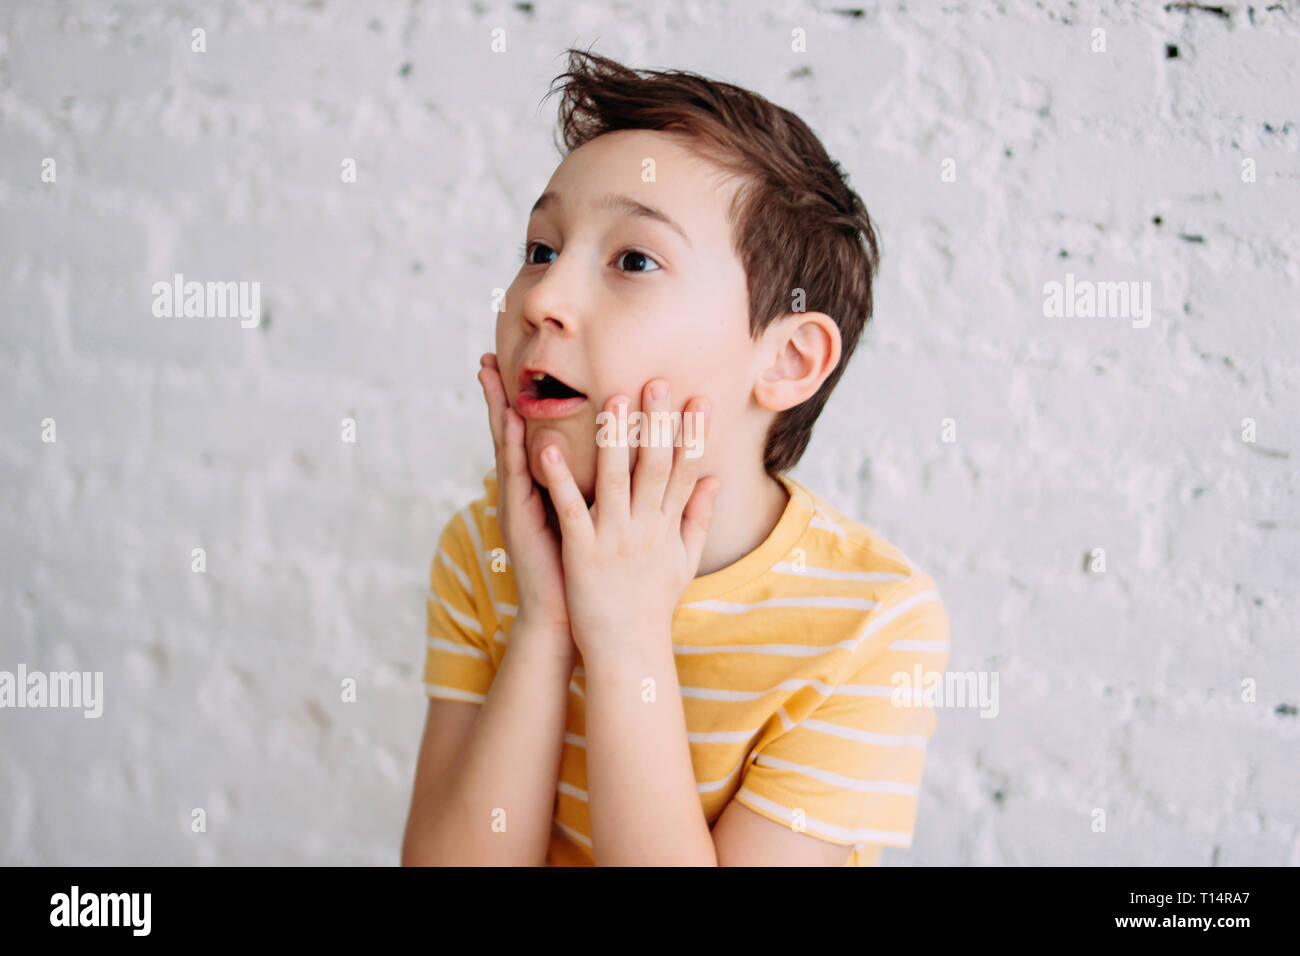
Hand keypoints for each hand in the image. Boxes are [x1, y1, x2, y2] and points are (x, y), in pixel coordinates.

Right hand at [477, 353, 573, 661]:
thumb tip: (616, 461)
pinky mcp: (520, 521)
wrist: (566, 617)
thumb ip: (596, 491)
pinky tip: (512, 423)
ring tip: (491, 375)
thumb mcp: (591, 521)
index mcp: (544, 489)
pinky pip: (517, 479)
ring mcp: (518, 505)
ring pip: (508, 448)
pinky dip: (514, 450)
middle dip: (498, 396)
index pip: (532, 436)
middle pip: (510, 434)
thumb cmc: (581, 572)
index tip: (516, 364)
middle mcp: (525, 492)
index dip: (524, 402)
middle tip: (487, 356)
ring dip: (500, 410)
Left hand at [535, 378, 719, 663]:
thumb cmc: (652, 605)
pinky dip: (560, 478)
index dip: (690, 434)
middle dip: (655, 422)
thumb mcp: (683, 562)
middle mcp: (645, 528)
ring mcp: (613, 539)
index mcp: (667, 527)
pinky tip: (547, 448)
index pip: (683, 471)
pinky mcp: (582, 552)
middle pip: (653, 466)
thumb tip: (715, 479)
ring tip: (610, 401)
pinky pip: (570, 508)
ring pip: (614, 479)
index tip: (698, 398)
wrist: (628, 651)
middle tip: (656, 381)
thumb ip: (697, 518)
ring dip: (613, 438)